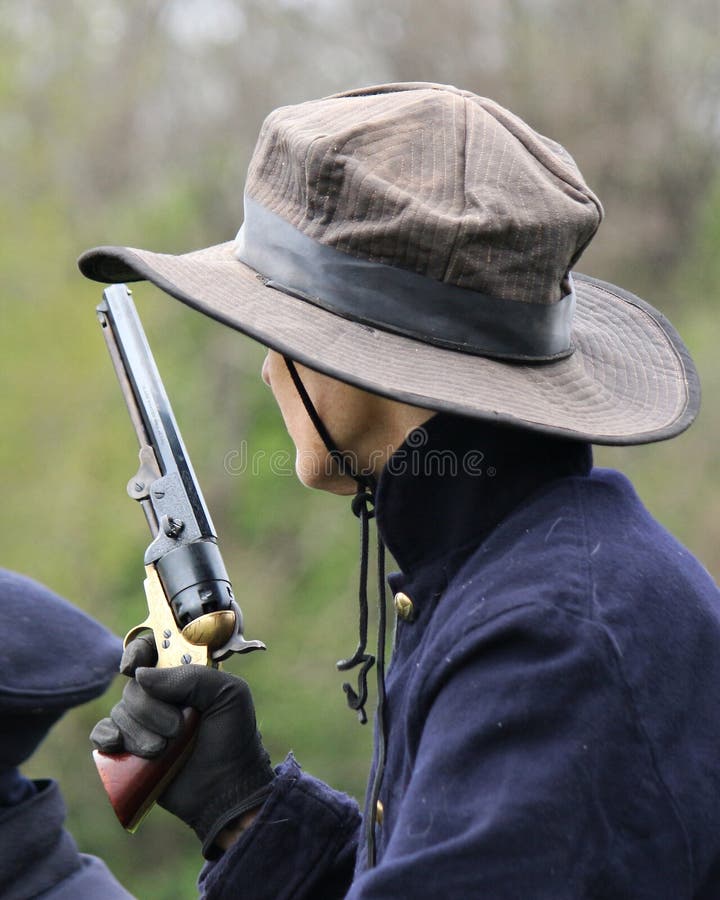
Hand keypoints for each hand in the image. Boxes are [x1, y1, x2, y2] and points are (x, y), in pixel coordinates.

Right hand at [90, 634, 274, 856]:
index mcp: (185, 675)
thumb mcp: (228, 695)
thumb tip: (139, 675)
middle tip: (178, 728)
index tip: (132, 667)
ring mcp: (144, 723)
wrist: (227, 790)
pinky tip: (117, 745)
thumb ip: (191, 677)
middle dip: (151, 709)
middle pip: (134, 686)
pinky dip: (106, 737)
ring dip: (140, 732)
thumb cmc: (234, 738)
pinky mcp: (129, 750)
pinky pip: (103, 734)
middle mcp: (162, 696)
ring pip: (120, 712)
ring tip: (163, 751)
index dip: (138, 652)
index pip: (152, 649)